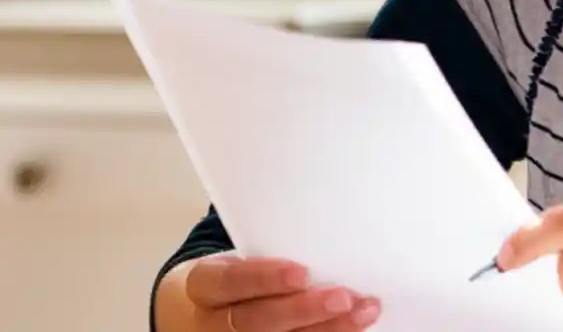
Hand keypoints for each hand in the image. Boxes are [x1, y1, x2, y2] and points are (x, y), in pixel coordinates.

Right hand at [184, 253, 380, 330]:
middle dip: (303, 310)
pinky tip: (350, 328)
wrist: (201, 310)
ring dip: (326, 330)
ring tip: (361, 313)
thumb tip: (325, 239)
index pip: (231, 282)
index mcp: (203, 285)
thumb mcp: (236, 259)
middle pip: (256, 321)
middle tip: (342, 298)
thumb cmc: (233, 277)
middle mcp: (213, 322)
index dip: (266, 279)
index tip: (302, 273)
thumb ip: (268, 254)